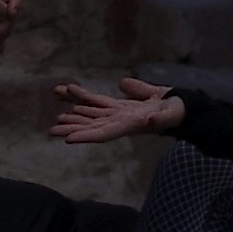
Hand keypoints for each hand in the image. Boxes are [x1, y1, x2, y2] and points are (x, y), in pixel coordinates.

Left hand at [44, 77, 183, 148]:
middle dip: (71, 128)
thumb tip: (146, 118)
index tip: (68, 140)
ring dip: (72, 110)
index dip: (86, 136)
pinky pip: (97, 100)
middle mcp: (119, 122)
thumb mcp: (170, 114)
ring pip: (90, 112)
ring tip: (54, 104)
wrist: (181, 108)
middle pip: (91, 126)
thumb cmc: (177, 112)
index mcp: (129, 125)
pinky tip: (68, 91)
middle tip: (51, 130)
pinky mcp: (119, 105)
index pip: (103, 133)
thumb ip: (158, 118)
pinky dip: (82, 96)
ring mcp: (117, 113)